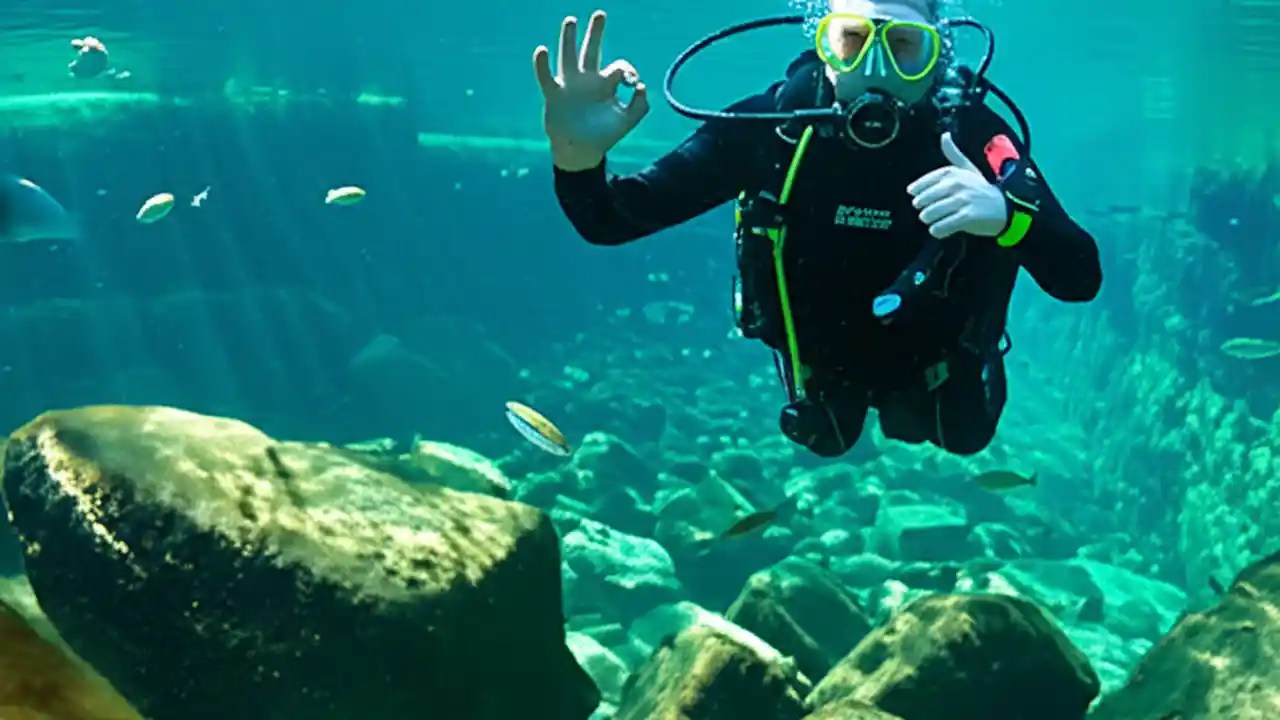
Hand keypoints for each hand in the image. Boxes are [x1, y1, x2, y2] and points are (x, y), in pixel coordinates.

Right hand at [532, 11, 649, 170]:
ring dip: (569, 39)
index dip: (628, 70)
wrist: (580, 152)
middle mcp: (588, 80)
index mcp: (606, 84)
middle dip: (596, 33)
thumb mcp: (626, 123)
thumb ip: (640, 107)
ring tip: (571, 20)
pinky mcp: (554, 95)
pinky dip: (542, 65)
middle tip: (601, 14)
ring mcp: (569, 85)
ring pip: (569, 56)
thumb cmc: (603, 135)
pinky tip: (542, 50)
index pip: (619, 67)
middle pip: (592, 50)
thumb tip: (641, 86)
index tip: (631, 82)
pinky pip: (546, 77)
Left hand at [907, 132, 1009, 238]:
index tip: (912, 193)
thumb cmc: (982, 189)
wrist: (1006, 207)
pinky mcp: (966, 217)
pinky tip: (941, 229)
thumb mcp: (969, 169)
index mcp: (954, 173)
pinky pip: (940, 227)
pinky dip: (937, 230)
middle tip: (926, 211)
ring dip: (929, 220)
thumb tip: (944, 135)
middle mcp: (956, 185)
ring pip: (929, 214)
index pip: (926, 181)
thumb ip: (954, 154)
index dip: (917, 188)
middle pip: (924, 200)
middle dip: (922, 207)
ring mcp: (961, 201)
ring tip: (934, 220)